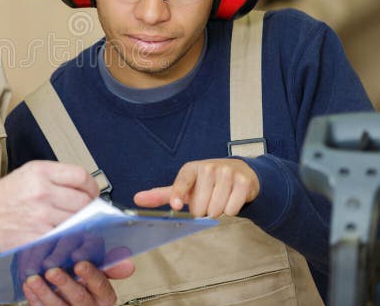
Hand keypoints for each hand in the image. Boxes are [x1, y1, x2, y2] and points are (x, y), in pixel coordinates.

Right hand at [0, 161, 98, 252]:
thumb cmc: (3, 197)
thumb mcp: (27, 174)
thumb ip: (55, 178)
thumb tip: (84, 189)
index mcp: (40, 172)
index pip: (81, 176)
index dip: (92, 187)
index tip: (92, 193)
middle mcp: (42, 191)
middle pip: (83, 201)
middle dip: (88, 208)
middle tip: (84, 211)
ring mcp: (40, 215)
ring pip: (77, 220)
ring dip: (79, 224)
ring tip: (71, 223)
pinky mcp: (38, 236)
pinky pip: (64, 236)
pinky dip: (67, 237)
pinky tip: (61, 234)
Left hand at [23, 260, 134, 305]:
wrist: (64, 295)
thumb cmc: (81, 280)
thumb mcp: (96, 274)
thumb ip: (108, 266)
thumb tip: (128, 264)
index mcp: (104, 296)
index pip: (101, 286)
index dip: (91, 275)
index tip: (79, 263)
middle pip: (80, 299)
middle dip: (65, 284)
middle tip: (52, 270)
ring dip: (44, 292)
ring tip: (33, 278)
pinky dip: (34, 299)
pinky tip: (28, 286)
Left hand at [133, 158, 259, 216]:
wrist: (237, 173)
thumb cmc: (205, 183)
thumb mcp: (184, 186)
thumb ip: (161, 195)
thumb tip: (137, 199)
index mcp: (191, 169)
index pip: (182, 182)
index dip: (178, 195)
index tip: (176, 206)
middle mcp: (208, 167)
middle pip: (200, 206)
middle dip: (203, 209)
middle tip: (207, 199)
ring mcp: (226, 173)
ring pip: (216, 209)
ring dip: (217, 210)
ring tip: (218, 198)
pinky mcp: (242, 182)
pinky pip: (232, 209)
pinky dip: (230, 210)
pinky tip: (230, 199)